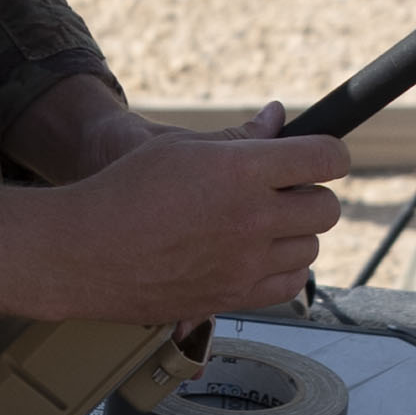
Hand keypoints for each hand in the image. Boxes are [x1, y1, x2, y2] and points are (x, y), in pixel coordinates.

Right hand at [0, 118, 346, 321]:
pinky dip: (284, 269)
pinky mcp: (234, 297)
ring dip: (297, 233)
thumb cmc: (123, 191)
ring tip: (261, 224)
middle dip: (312, 195)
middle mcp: (252, 219)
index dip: (332, 154)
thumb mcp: (181, 147)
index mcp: (242, 171)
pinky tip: (258, 255)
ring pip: (311, 249)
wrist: (83, 252)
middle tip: (285, 191)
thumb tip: (278, 117)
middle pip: (327, 208)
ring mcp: (246, 264)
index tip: (323, 157)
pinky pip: (290, 285)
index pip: (325, 159)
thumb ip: (239, 137)